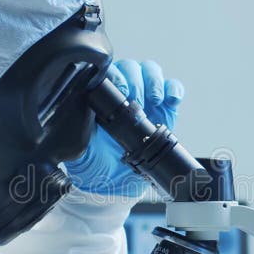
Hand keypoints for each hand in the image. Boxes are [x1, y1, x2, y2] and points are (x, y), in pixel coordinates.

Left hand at [65, 60, 183, 196]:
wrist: (115, 185)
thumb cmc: (94, 165)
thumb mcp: (80, 147)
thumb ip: (80, 128)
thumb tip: (82, 107)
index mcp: (100, 98)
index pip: (107, 73)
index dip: (115, 76)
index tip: (119, 91)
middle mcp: (123, 94)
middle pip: (131, 68)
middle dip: (135, 80)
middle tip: (136, 100)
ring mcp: (145, 100)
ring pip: (151, 72)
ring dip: (154, 82)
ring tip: (154, 100)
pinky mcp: (164, 111)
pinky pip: (172, 90)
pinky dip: (173, 90)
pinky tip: (170, 100)